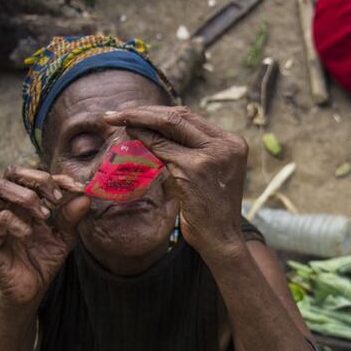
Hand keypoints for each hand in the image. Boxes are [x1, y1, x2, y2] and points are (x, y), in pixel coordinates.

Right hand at [0, 166, 89, 304]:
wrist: (29, 290)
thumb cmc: (43, 259)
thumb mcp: (64, 236)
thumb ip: (72, 217)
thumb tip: (85, 196)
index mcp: (21, 200)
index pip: (33, 174)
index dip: (56, 177)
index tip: (76, 187)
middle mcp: (4, 205)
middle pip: (12, 171)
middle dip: (38, 179)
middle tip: (57, 199)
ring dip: (26, 197)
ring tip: (43, 216)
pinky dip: (18, 224)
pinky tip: (29, 236)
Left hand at [104, 106, 247, 258]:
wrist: (222, 239)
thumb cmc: (212, 211)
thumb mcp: (207, 173)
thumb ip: (193, 151)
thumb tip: (155, 131)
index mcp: (233, 142)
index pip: (191, 117)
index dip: (160, 112)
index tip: (136, 113)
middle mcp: (227, 144)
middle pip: (180, 115)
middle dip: (145, 111)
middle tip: (117, 113)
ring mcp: (213, 154)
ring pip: (169, 126)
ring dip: (139, 120)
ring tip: (117, 120)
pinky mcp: (196, 167)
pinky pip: (162, 147)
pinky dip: (144, 140)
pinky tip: (129, 138)